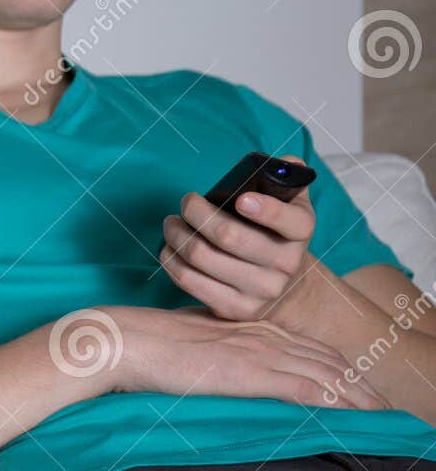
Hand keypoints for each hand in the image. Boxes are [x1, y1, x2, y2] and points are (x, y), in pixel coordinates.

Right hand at [104, 305, 388, 409]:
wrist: (127, 340)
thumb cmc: (147, 344)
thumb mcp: (192, 344)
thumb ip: (217, 353)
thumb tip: (220, 369)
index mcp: (250, 328)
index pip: (310, 347)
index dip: (340, 367)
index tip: (359, 387)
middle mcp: (263, 336)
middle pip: (329, 359)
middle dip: (361, 383)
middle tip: (384, 406)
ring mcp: (258, 352)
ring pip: (327, 373)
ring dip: (358, 396)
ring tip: (381, 415)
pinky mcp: (249, 372)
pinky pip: (306, 387)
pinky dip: (334, 401)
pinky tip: (352, 415)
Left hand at [160, 157, 316, 322]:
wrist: (283, 286)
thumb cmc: (274, 233)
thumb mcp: (290, 204)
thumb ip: (287, 178)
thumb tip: (285, 161)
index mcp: (301, 231)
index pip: (289, 220)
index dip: (265, 210)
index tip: (240, 199)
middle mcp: (285, 264)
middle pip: (228, 236)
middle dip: (196, 213)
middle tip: (185, 202)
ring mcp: (261, 291)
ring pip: (202, 257)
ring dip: (176, 234)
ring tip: (171, 223)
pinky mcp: (234, 309)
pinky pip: (190, 281)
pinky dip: (171, 260)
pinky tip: (169, 247)